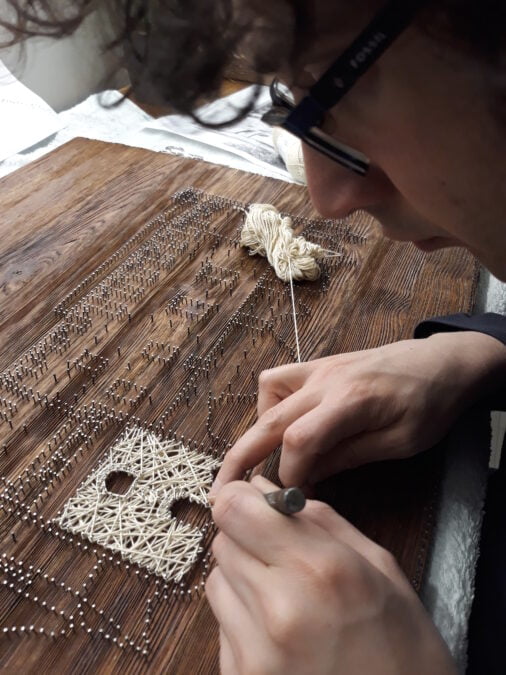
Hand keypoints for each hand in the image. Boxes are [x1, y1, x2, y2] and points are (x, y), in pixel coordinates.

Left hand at [206, 476, 455, 674]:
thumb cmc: (403, 646)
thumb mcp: (378, 567)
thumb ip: (318, 520)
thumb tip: (262, 488)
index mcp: (322, 570)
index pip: (234, 509)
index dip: (240, 498)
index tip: (255, 503)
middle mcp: (281, 609)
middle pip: (223, 541)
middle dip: (246, 536)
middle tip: (279, 552)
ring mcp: (257, 653)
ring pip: (217, 580)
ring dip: (241, 577)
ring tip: (283, 595)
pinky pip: (221, 625)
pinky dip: (242, 617)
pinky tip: (279, 631)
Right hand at [210, 330, 504, 491]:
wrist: (441, 361)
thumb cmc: (430, 405)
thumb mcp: (400, 442)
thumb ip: (349, 456)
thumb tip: (307, 477)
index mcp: (352, 401)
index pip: (300, 440)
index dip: (289, 474)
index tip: (292, 499)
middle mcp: (326, 381)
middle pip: (269, 420)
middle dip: (241, 459)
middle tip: (220, 493)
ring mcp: (319, 369)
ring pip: (267, 395)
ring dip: (258, 427)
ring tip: (267, 454)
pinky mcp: (319, 365)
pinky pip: (279, 380)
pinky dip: (271, 403)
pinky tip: (285, 421)